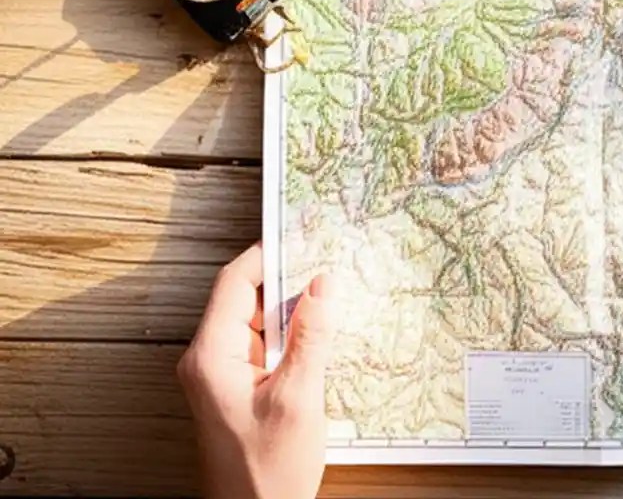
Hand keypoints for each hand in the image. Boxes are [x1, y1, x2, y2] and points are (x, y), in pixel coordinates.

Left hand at [177, 243, 335, 498]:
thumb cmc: (267, 473)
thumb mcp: (299, 398)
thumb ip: (312, 337)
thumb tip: (322, 285)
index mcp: (210, 357)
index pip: (235, 283)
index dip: (269, 253)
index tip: (302, 233)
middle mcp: (207, 361)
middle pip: (247, 299)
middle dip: (288, 282)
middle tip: (329, 269)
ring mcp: (220, 376)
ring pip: (258, 323)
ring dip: (293, 314)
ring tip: (331, 307)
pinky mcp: (236, 389)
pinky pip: (263, 347)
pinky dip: (291, 339)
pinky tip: (319, 341)